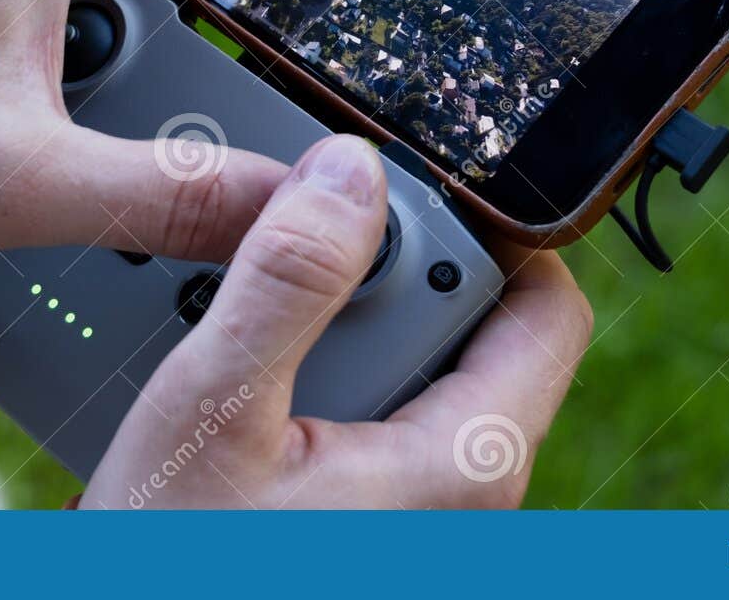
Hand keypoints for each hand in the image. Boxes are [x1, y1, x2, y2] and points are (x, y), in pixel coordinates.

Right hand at [81, 135, 592, 508]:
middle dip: (387, 281)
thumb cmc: (178, 571)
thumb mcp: (217, 408)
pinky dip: (319, 386)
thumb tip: (352, 168)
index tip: (398, 195)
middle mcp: (469, 498)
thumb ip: (289, 280)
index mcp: (470, 462)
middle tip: (292, 273)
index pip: (549, 306)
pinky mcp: (377, 526)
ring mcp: (423, 519)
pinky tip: (242, 401)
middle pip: (474, 329)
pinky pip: (375, 424)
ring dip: (339, 334)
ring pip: (415, 375)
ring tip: (248, 345)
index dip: (488, 230)